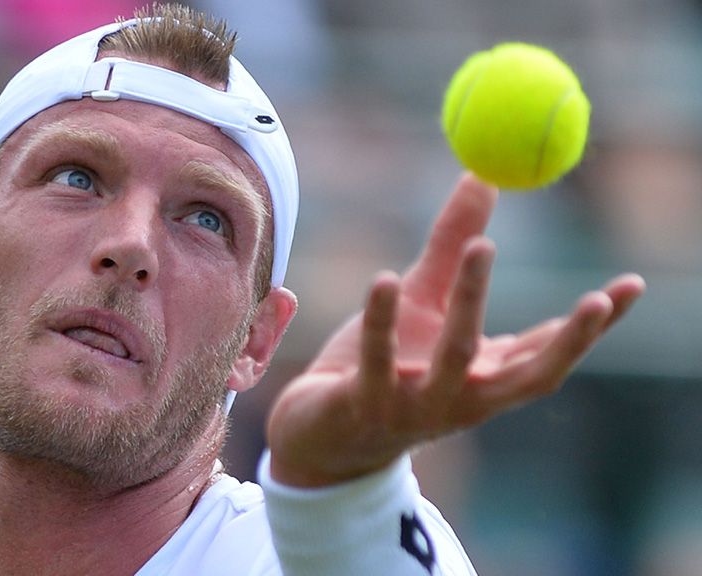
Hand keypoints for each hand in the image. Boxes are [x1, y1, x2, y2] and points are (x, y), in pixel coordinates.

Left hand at [266, 173, 645, 487]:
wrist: (321, 435)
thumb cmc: (385, 368)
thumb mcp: (423, 303)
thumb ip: (450, 246)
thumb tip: (482, 176)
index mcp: (484, 379)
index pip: (551, 354)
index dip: (594, 325)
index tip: (631, 286)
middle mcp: (462, 398)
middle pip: (527, 374)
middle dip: (567, 341)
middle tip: (595, 297)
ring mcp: (416, 406)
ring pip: (454, 357)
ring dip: (472, 303)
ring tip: (481, 246)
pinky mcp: (366, 404)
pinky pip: (377, 360)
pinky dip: (381, 320)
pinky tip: (385, 278)